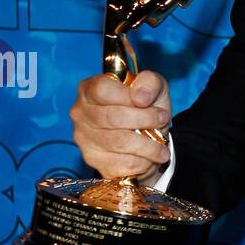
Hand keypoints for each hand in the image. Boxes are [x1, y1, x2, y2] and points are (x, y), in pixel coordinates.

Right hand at [70, 69, 171, 185]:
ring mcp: (84, 138)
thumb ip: (149, 82)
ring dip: (148, 145)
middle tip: (163, 120)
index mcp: (89, 88)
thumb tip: (141, 97)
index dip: (128, 97)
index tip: (149, 102)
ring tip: (162, 144)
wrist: (147, 139)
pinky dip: (143, 161)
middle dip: (145, 120)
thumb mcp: (153, 88)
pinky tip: (149, 157)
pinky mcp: (93, 160)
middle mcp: (80, 113)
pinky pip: (122, 163)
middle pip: (113, 117)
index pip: (102, 90)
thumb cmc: (145, 108)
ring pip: (120, 143)